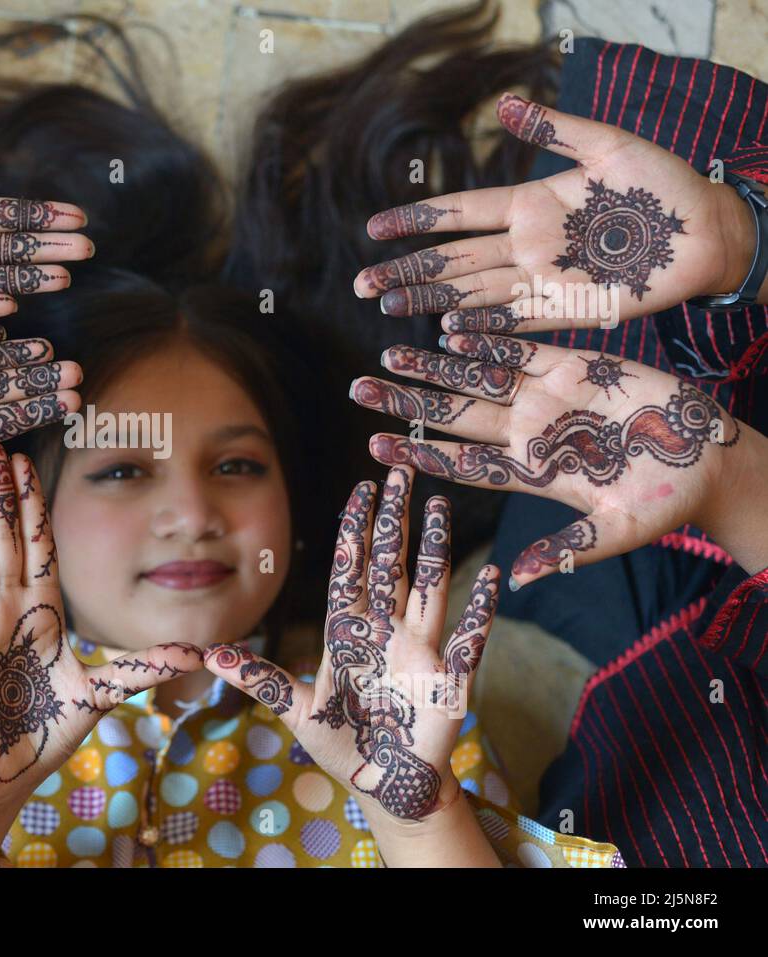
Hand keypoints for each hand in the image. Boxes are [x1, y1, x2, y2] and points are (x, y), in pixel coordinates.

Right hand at [0, 444, 204, 810]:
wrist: (5, 772)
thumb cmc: (49, 729)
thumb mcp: (99, 692)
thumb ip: (141, 666)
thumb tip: (198, 652)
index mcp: (41, 610)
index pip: (38, 545)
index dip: (33, 504)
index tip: (28, 462)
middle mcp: (5, 608)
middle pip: (4, 540)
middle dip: (1, 494)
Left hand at [202, 467, 499, 824]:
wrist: (383, 787)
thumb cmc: (342, 746)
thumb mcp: (297, 710)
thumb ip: (260, 679)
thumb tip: (211, 656)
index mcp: (349, 633)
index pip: (351, 569)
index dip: (355, 531)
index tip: (361, 490)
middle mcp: (385, 631)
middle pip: (390, 564)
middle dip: (394, 520)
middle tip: (400, 472)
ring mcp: (419, 650)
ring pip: (428, 585)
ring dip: (434, 547)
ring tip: (440, 503)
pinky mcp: (448, 678)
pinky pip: (468, 637)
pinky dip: (480, 609)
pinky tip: (490, 578)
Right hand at [352, 93, 756, 331]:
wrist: (707, 233)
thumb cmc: (664, 185)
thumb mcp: (608, 146)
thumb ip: (554, 129)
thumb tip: (504, 101)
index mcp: (531, 205)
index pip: (459, 213)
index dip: (417, 220)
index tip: (376, 228)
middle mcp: (527, 246)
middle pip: (452, 260)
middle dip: (407, 272)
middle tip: (363, 283)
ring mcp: (543, 281)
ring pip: (471, 293)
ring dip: (429, 301)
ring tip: (387, 306)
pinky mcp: (565, 311)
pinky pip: (512, 322)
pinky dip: (480, 328)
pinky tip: (446, 331)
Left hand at [353, 331, 748, 586]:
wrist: (709, 460)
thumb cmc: (665, 504)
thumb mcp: (616, 533)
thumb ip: (567, 551)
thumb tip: (520, 582)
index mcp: (530, 472)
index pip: (460, 463)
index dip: (417, 454)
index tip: (373, 448)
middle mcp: (528, 433)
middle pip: (454, 415)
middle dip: (406, 402)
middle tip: (358, 388)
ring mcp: (548, 398)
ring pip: (478, 378)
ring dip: (434, 366)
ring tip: (388, 354)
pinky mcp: (576, 367)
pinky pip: (523, 350)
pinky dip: (490, 340)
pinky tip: (451, 332)